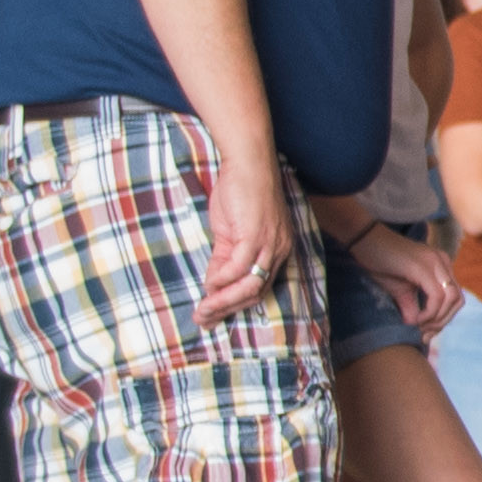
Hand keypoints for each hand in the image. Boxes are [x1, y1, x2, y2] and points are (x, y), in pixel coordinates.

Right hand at [198, 144, 290, 313]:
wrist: (247, 162)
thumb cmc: (240, 192)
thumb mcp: (231, 231)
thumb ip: (225, 258)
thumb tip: (212, 285)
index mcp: (278, 251)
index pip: (260, 288)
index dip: (236, 304)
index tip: (214, 314)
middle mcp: (279, 251)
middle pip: (255, 293)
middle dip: (227, 310)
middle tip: (202, 320)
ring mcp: (270, 244)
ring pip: (249, 287)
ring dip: (223, 302)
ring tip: (202, 310)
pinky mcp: (255, 235)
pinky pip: (238, 268)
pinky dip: (222, 280)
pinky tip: (209, 285)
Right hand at [360, 230, 463, 332]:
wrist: (364, 240)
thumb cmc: (380, 263)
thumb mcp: (400, 291)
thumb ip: (413, 308)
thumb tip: (417, 330)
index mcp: (441, 266)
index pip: (455, 298)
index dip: (443, 320)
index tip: (424, 333)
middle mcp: (443, 262)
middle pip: (458, 300)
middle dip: (442, 322)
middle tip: (423, 335)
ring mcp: (435, 262)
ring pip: (452, 299)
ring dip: (436, 319)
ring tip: (417, 327)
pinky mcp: (423, 267)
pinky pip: (437, 297)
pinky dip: (429, 313)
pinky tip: (414, 320)